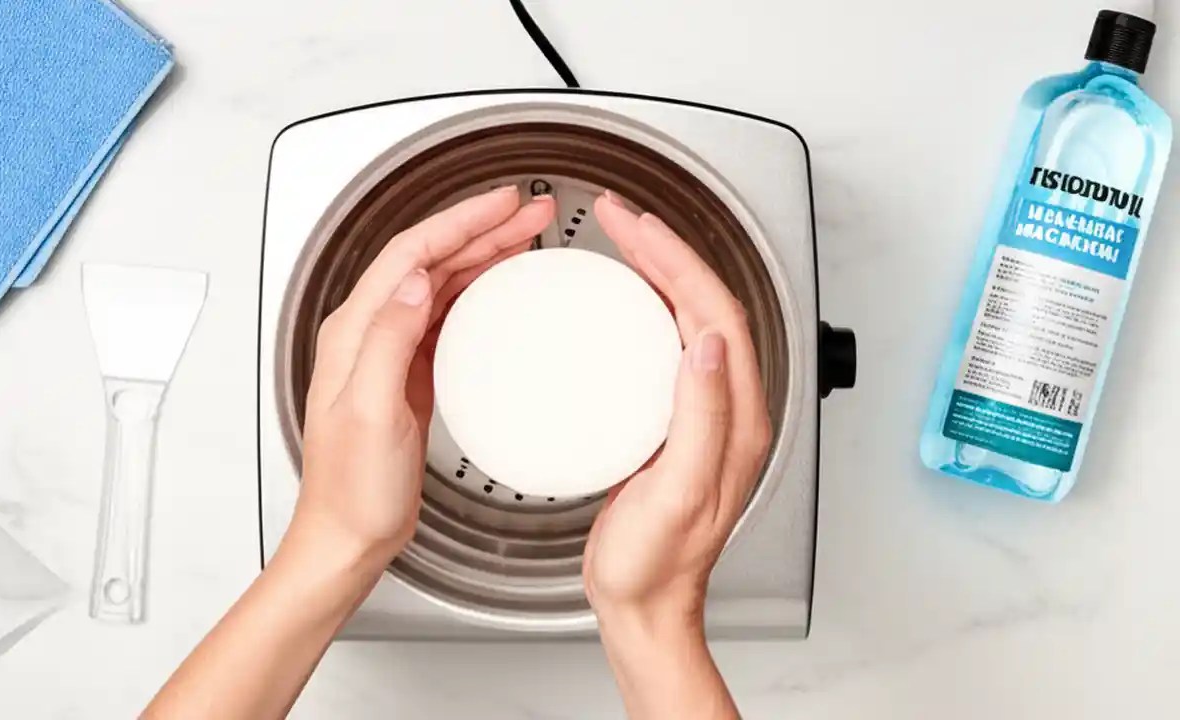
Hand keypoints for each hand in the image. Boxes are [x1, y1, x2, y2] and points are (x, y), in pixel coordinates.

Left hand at [292, 186, 554, 568]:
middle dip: (482, 229)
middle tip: (533, 213)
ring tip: (528, 238)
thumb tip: (417, 281)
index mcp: (355, 330)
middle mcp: (370, 332)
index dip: (459, 221)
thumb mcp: (369, 409)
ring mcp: (391, 352)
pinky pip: (449, 318)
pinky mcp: (411, 375)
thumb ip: (388, 339)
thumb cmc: (350, 488)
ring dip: (485, 256)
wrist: (347, 536)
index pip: (411, 253)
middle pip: (431, 259)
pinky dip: (479, 295)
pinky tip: (502, 291)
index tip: (502, 204)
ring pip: (443, 283)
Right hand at [584, 192, 772, 630]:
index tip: (634, 226)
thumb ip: (702, 420)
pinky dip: (642, 311)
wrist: (645, 608)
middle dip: (665, 250)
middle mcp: (728, 409)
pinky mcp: (672, 424)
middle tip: (618, 217)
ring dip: (657, 272)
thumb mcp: (680, 493)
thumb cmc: (658, 566)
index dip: (677, 259)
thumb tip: (708, 345)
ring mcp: (702, 415)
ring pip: (687, 319)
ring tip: (620, 241)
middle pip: (704, 304)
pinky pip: (664, 347)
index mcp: (736, 417)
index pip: (714, 311)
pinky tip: (615, 306)